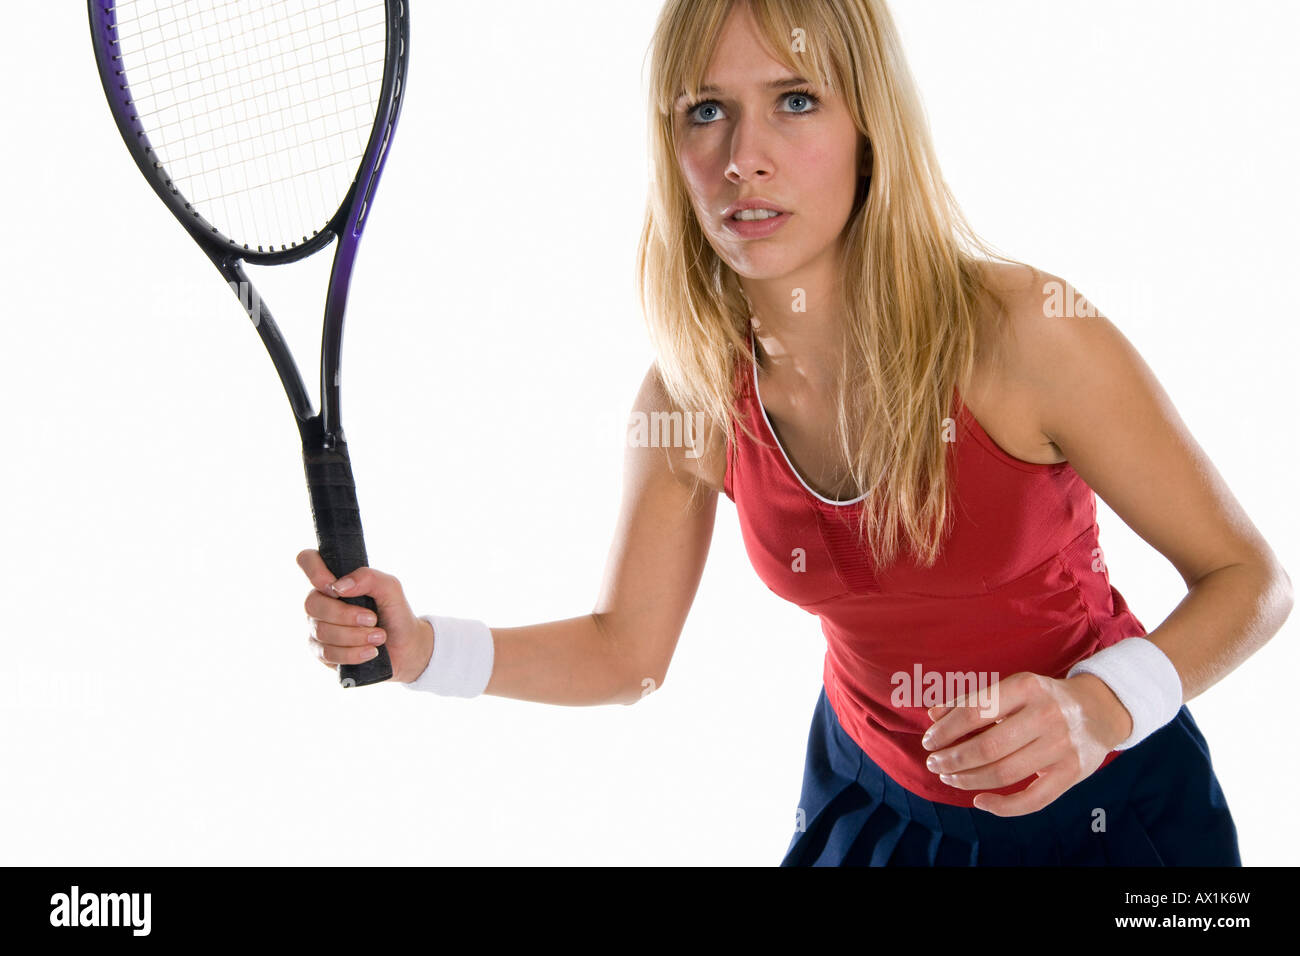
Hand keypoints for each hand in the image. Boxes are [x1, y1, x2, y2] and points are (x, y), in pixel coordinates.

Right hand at [296, 549, 433, 683]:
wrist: (405, 647)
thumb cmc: (394, 612)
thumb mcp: (390, 589)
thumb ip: (368, 577)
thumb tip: (339, 586)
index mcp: (334, 580)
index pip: (308, 560)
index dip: (314, 570)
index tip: (336, 587)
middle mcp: (321, 602)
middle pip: (312, 604)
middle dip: (346, 615)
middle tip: (373, 619)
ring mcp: (318, 628)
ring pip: (321, 631)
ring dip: (355, 636)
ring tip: (379, 637)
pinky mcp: (322, 653)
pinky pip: (328, 654)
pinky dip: (353, 653)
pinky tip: (370, 652)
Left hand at [920, 671, 1132, 815]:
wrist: (1099, 710)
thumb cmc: (1042, 699)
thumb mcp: (1011, 689)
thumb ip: (972, 701)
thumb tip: (933, 715)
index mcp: (1027, 687)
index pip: (976, 711)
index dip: (946, 730)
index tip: (928, 742)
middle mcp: (1047, 715)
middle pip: (988, 747)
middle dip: (953, 758)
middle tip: (934, 763)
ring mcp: (1062, 746)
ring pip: (1005, 773)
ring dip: (969, 780)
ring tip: (949, 777)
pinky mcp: (1072, 773)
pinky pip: (1033, 799)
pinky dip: (1002, 806)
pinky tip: (979, 800)